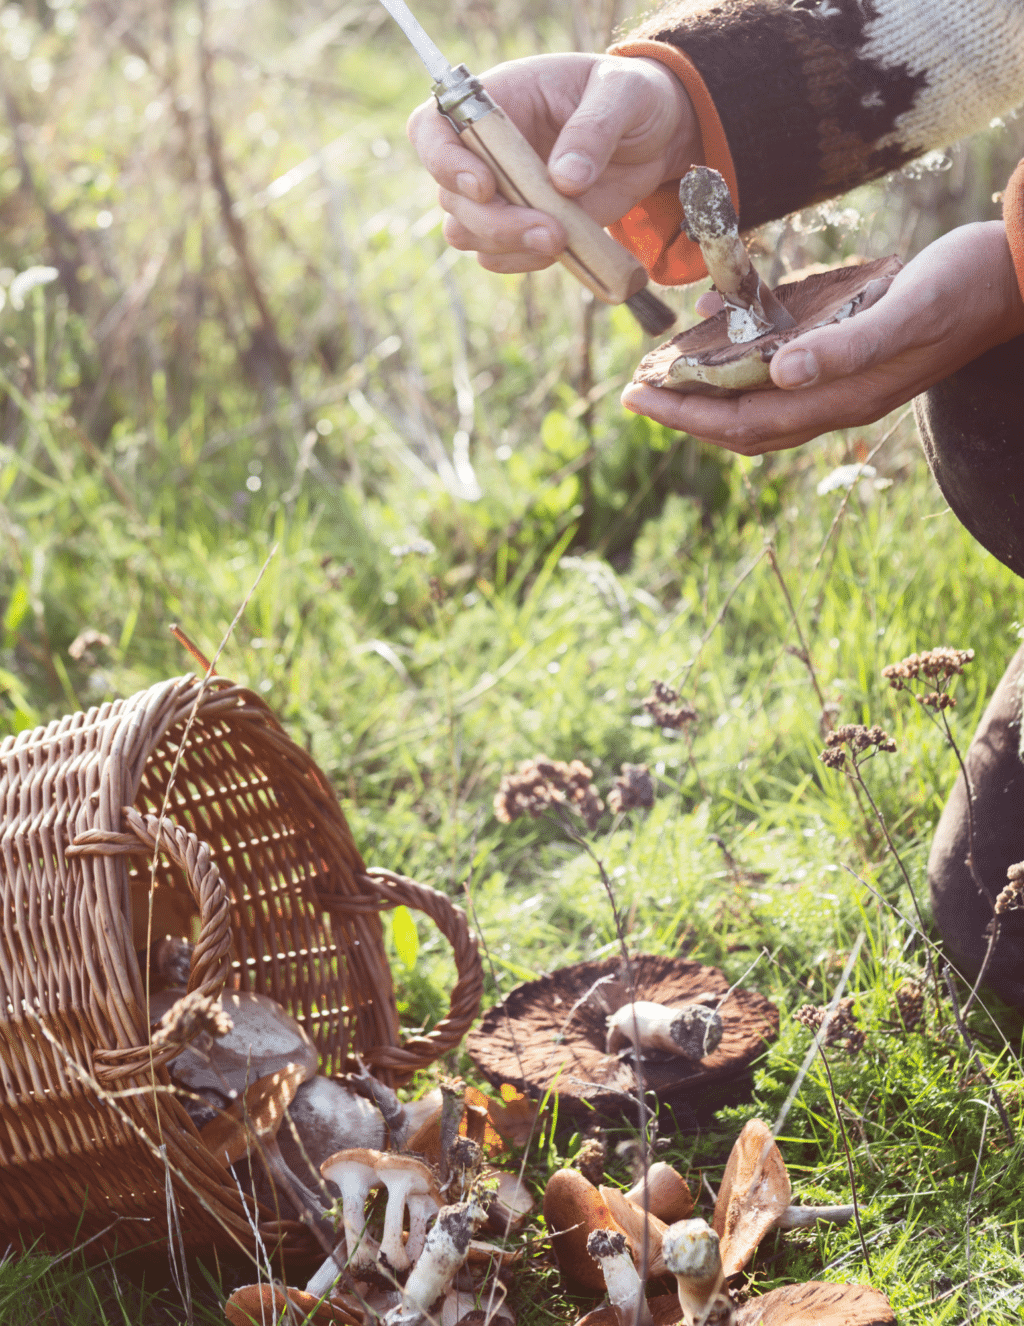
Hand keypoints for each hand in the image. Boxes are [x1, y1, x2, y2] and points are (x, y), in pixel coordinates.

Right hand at [407, 52, 697, 273]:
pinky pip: (500, 257)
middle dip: (496, 223)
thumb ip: (595, 128)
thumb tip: (565, 180)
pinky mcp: (520, 228)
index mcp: (493, 101)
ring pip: (468, 234)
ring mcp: (498, 194)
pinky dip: (527, 261)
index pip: (431, 129)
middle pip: (451, 198)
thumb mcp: (624, 93)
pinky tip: (566, 249)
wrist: (654, 137)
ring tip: (564, 240)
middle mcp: (482, 151)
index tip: (486, 187)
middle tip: (552, 233)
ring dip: (510, 247)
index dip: (445, 162)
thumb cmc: (632, 97)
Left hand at [621, 221, 1023, 453]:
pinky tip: (721, 317)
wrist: (1017, 277)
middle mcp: (836, 400)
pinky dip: (745, 352)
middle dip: (684, 411)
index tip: (636, 397)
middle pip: (740, 424)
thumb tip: (781, 374)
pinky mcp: (851, 354)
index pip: (742, 423)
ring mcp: (844, 381)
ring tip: (664, 369)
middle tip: (634, 390)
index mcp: (841, 399)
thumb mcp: (906, 309)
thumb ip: (846, 347)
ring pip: (758, 401)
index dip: (685, 415)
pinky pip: (783, 367)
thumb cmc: (965, 287)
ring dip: (709, 390)